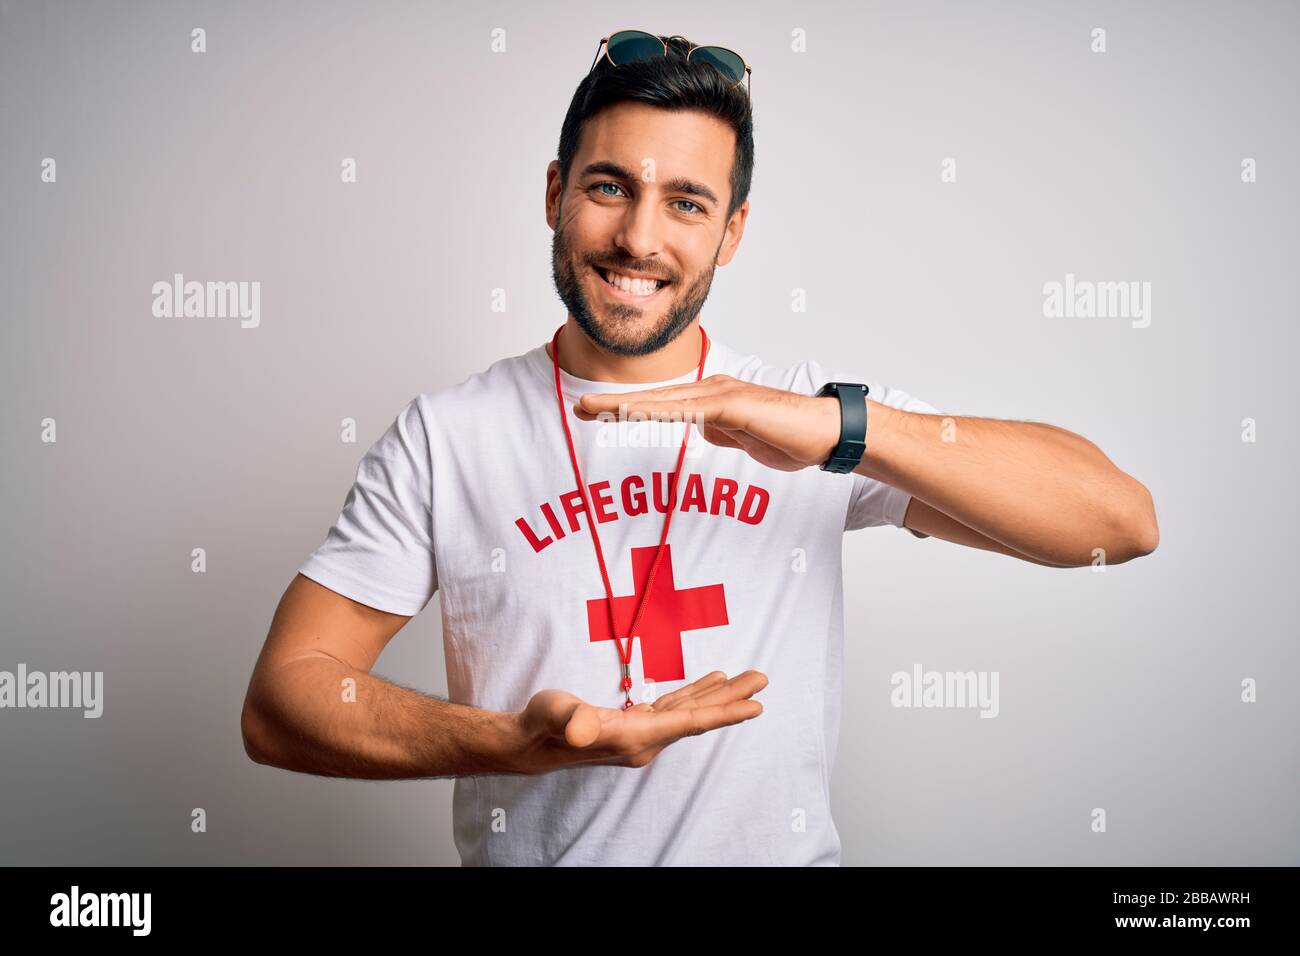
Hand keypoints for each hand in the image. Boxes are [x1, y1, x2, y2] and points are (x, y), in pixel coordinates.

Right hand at [510, 670, 767, 772]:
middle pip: (697, 717)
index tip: (756, 705)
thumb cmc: (542, 724)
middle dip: (731, 700)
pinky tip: (710, 684)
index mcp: (636, 737)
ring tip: (745, 679)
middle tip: (762, 679)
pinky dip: (694, 695)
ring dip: (718, 696)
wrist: (530, 741)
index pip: (689, 723)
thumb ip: (571, 720)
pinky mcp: (635, 725)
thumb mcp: (555, 713)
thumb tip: (581, 729)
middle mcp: (646, 740)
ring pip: (689, 712)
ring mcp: (642, 734)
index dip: (724, 713)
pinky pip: (675, 709)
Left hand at [573, 375, 839, 471]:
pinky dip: (655, 411)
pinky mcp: (731, 404)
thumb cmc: (791, 438)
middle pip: (655, 398)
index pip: (664, 405)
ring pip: (663, 400)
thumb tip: (705, 431)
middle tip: (580, 408)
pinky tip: (631, 414)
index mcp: (714, 400)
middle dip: (615, 403)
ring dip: (624, 405)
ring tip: (590, 409)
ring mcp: (720, 395)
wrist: (827, 434)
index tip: (599, 413)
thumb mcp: (746, 440)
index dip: (630, 408)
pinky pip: (685, 411)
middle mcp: (712, 391)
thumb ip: (723, 432)